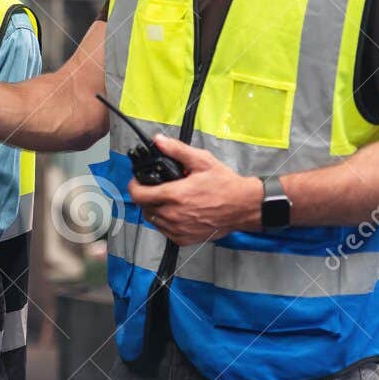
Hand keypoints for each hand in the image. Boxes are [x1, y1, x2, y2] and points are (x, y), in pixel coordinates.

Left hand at [128, 135, 263, 244]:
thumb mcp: (202, 161)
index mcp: (174, 195)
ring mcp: (178, 229)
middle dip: (146, 196)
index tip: (138, 181)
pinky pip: (164, 231)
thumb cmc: (225, 185)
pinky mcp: (183, 239)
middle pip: (143, 207)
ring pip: (152, 219)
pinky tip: (176, 212)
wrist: (244, 206)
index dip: (134, 186)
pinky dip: (165, 222)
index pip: (138, 194)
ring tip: (168, 199)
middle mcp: (173, 215)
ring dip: (154, 209)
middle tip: (157, 188)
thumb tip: (159, 141)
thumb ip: (177, 150)